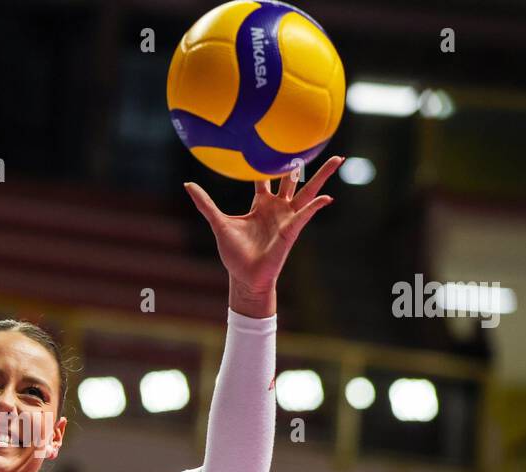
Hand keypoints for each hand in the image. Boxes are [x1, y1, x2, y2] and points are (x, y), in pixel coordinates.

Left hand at [185, 155, 342, 316]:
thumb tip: (187, 184)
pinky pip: (306, 215)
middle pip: (293, 179)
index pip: (266, 177)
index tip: (273, 140)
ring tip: (338, 158)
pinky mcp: (292, 230)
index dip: (268, 160)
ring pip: (308, 191)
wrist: (244, 276)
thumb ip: (205, 203)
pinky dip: (315, 206)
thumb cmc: (234, 253)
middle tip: (311, 141)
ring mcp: (287, 218)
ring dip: (322, 176)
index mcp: (261, 204)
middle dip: (302, 162)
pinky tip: (326, 198)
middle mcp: (277, 208)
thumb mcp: (218, 222)